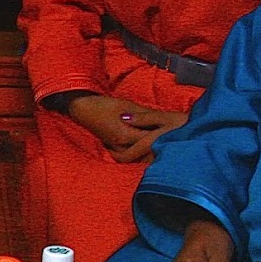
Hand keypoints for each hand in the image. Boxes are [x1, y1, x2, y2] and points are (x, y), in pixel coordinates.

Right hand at [66, 96, 180, 161]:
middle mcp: (120, 146)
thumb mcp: (127, 106)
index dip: (164, 135)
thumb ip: (145, 115)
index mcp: (124, 134)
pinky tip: (149, 148)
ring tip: (163, 145)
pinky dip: (140, 152)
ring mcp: (116, 149)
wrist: (83, 110)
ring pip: (138, 156)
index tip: (177, 131)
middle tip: (174, 140)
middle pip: (145, 151)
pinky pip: (130, 154)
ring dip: (150, 152)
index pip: (150, 138)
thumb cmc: (104, 105)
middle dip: (159, 146)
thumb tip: (162, 120)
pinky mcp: (114, 149)